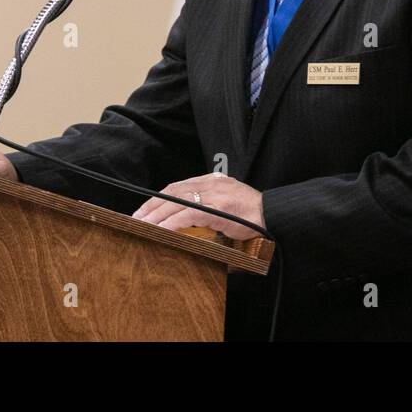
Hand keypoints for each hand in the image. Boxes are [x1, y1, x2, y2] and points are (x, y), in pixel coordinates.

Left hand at [132, 173, 263, 239]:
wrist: (274, 216)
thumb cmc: (254, 216)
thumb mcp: (229, 208)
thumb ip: (210, 211)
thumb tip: (190, 225)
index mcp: (212, 181)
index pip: (178, 187)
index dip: (159, 198)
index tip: (145, 210)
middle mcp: (211, 183)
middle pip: (172, 192)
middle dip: (152, 206)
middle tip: (136, 218)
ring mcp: (214, 194)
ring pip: (176, 202)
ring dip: (156, 215)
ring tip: (143, 226)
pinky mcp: (217, 208)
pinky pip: (187, 214)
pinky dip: (171, 222)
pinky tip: (161, 230)